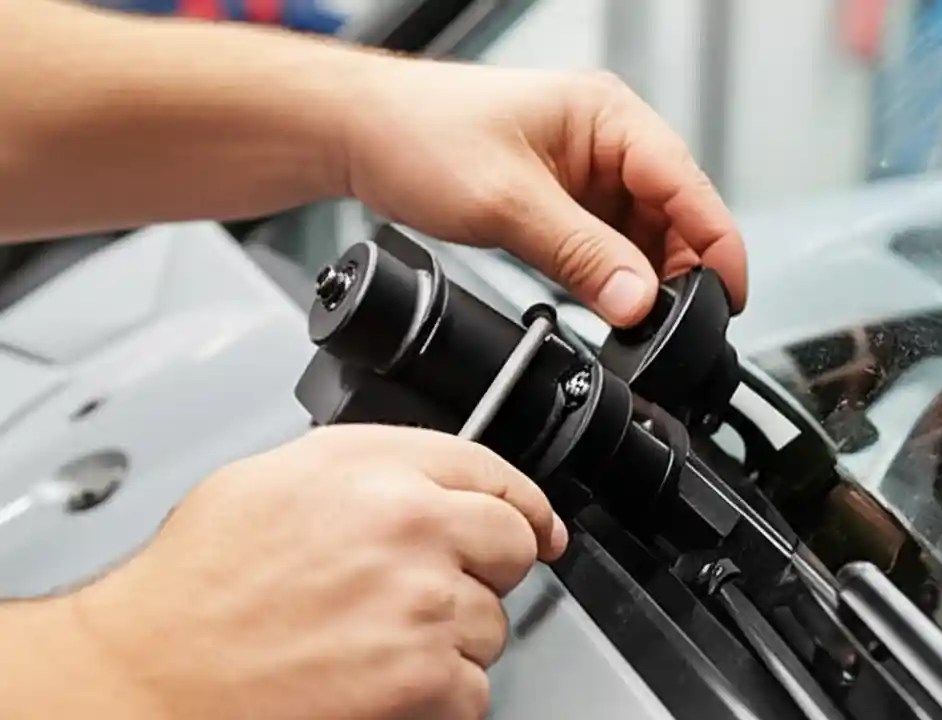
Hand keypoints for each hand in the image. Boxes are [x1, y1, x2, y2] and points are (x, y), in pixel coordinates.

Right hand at [52, 425, 567, 719]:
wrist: (153, 671)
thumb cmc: (199, 581)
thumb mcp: (279, 475)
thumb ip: (368, 464)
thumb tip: (422, 477)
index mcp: (380, 471)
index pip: (495, 470)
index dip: (522, 500)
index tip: (535, 523)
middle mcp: (414, 529)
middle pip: (513, 542)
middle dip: (488, 566)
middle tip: (438, 586)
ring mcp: (426, 606)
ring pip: (494, 621)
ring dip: (454, 635)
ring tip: (379, 637)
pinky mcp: (424, 680)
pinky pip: (474, 688)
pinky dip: (441, 695)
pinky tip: (384, 678)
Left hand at [339, 59, 747, 326]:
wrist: (361, 134)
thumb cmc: (423, 134)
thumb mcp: (509, 204)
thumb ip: (583, 257)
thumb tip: (640, 303)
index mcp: (609, 116)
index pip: (688, 185)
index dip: (716, 246)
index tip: (729, 299)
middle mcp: (607, 139)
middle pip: (675, 214)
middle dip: (678, 271)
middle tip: (671, 326)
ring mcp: (587, 170)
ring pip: (643, 234)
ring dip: (642, 277)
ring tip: (634, 320)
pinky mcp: (565, 198)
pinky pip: (608, 242)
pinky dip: (612, 275)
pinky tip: (606, 302)